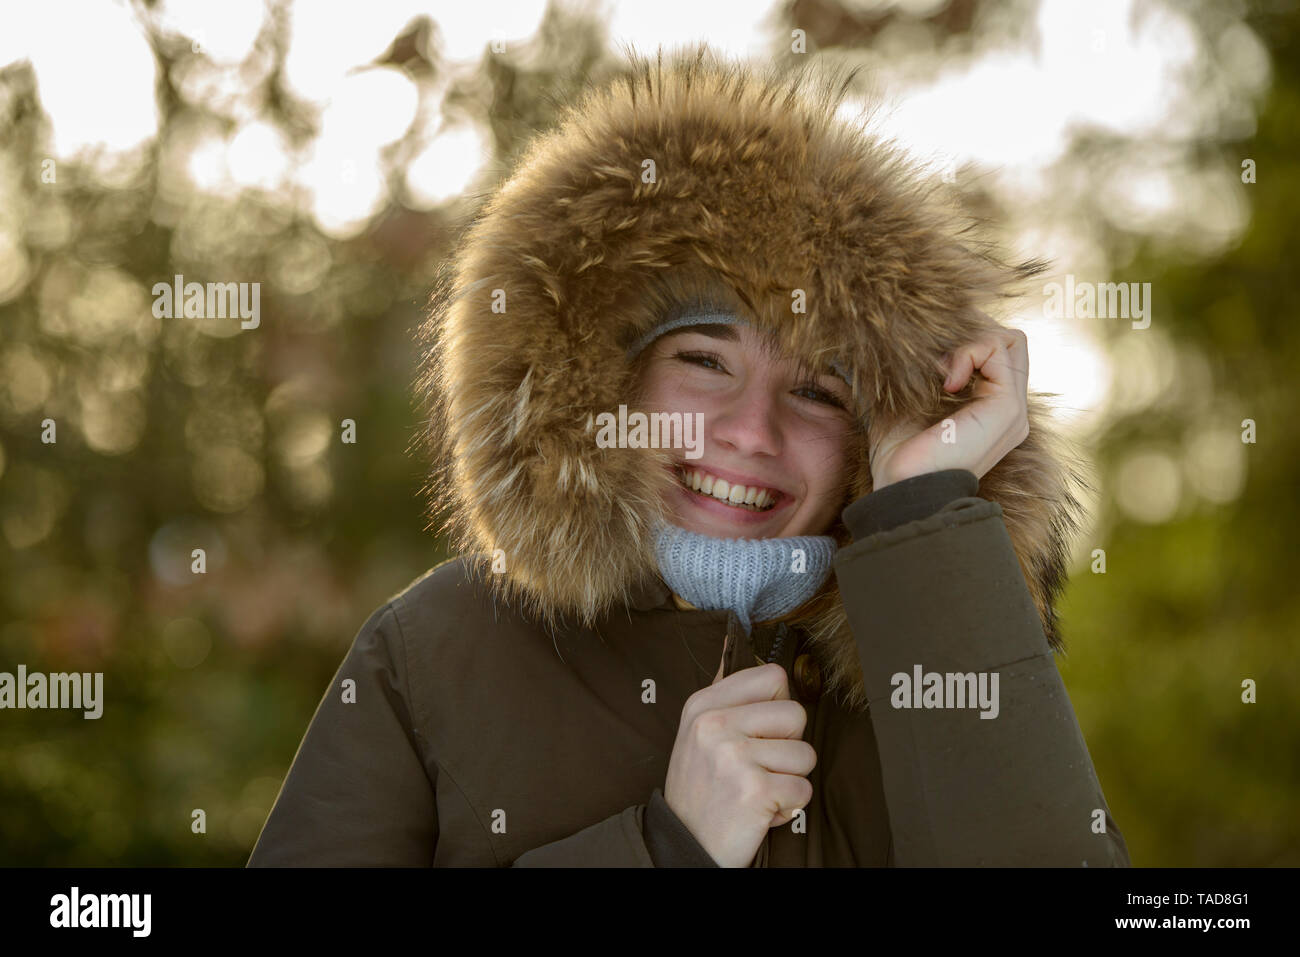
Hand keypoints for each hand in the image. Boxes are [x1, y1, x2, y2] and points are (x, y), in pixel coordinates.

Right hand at [663, 655, 815, 867]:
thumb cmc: (700, 788)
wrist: (683, 845)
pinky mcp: (754, 790)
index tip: (757, 732)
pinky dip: (788, 807)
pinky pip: (803, 789)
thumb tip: (741, 644)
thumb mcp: (697, 731)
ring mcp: (733, 756)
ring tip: (756, 789)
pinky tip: (759, 810)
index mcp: (704, 704)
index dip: (778, 707)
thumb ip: (725, 692)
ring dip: (789, 779)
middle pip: (796, 714)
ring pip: (805, 754)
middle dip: (788, 746)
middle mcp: (715, 724)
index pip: (774, 676)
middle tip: (757, 767)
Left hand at [870, 327, 1030, 489]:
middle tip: (940, 354)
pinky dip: (967, 353)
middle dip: (974, 332)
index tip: (932, 355)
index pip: (998, 355)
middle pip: (1011, 343)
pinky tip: (946, 383)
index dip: (967, 340)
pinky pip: (998, 350)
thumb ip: (912, 377)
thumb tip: (891, 346)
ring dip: (969, 343)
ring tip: (941, 374)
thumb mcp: (904, 407)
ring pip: (1010, 340)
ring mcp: (1013, 410)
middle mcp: (1008, 411)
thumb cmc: (898, 457)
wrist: (904, 490)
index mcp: (990, 412)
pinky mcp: (1008, 407)